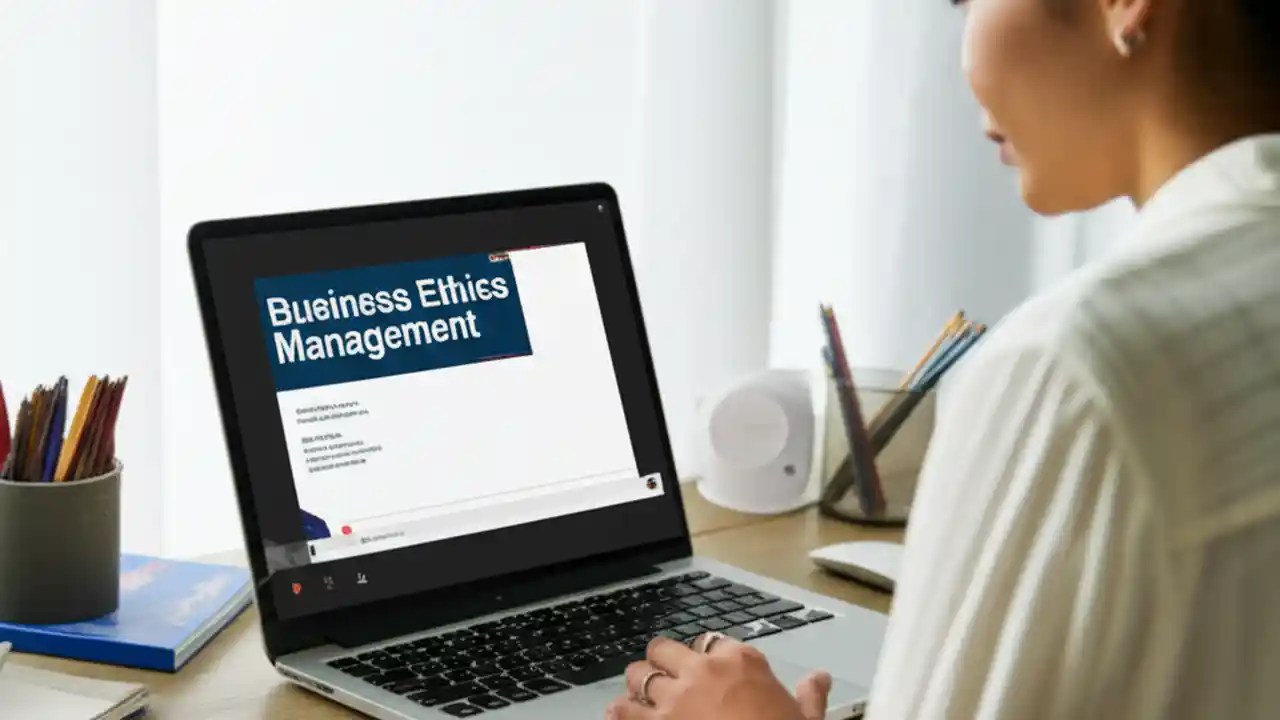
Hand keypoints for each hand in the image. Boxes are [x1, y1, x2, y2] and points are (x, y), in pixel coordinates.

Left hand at [606, 634, 832, 719]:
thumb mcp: (808, 719)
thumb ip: (809, 695)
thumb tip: (819, 679)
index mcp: (740, 662)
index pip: (710, 641)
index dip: (702, 657)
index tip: (703, 670)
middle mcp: (702, 671)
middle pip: (663, 649)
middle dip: (661, 664)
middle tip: (665, 681)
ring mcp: (674, 699)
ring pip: (638, 675)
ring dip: (638, 687)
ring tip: (640, 699)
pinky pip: (623, 712)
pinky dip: (619, 714)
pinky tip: (620, 716)